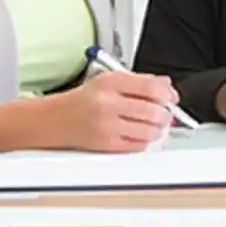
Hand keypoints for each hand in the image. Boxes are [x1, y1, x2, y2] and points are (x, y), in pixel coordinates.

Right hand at [51, 72, 178, 152]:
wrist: (54, 120)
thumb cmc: (82, 101)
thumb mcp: (107, 81)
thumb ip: (139, 82)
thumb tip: (167, 88)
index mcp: (110, 82)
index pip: (152, 87)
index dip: (168, 95)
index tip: (171, 99)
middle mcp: (108, 103)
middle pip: (155, 111)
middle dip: (165, 114)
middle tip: (163, 114)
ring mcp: (107, 125)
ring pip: (150, 131)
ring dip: (157, 129)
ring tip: (151, 125)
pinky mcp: (107, 145)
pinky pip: (139, 145)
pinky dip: (144, 141)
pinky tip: (138, 134)